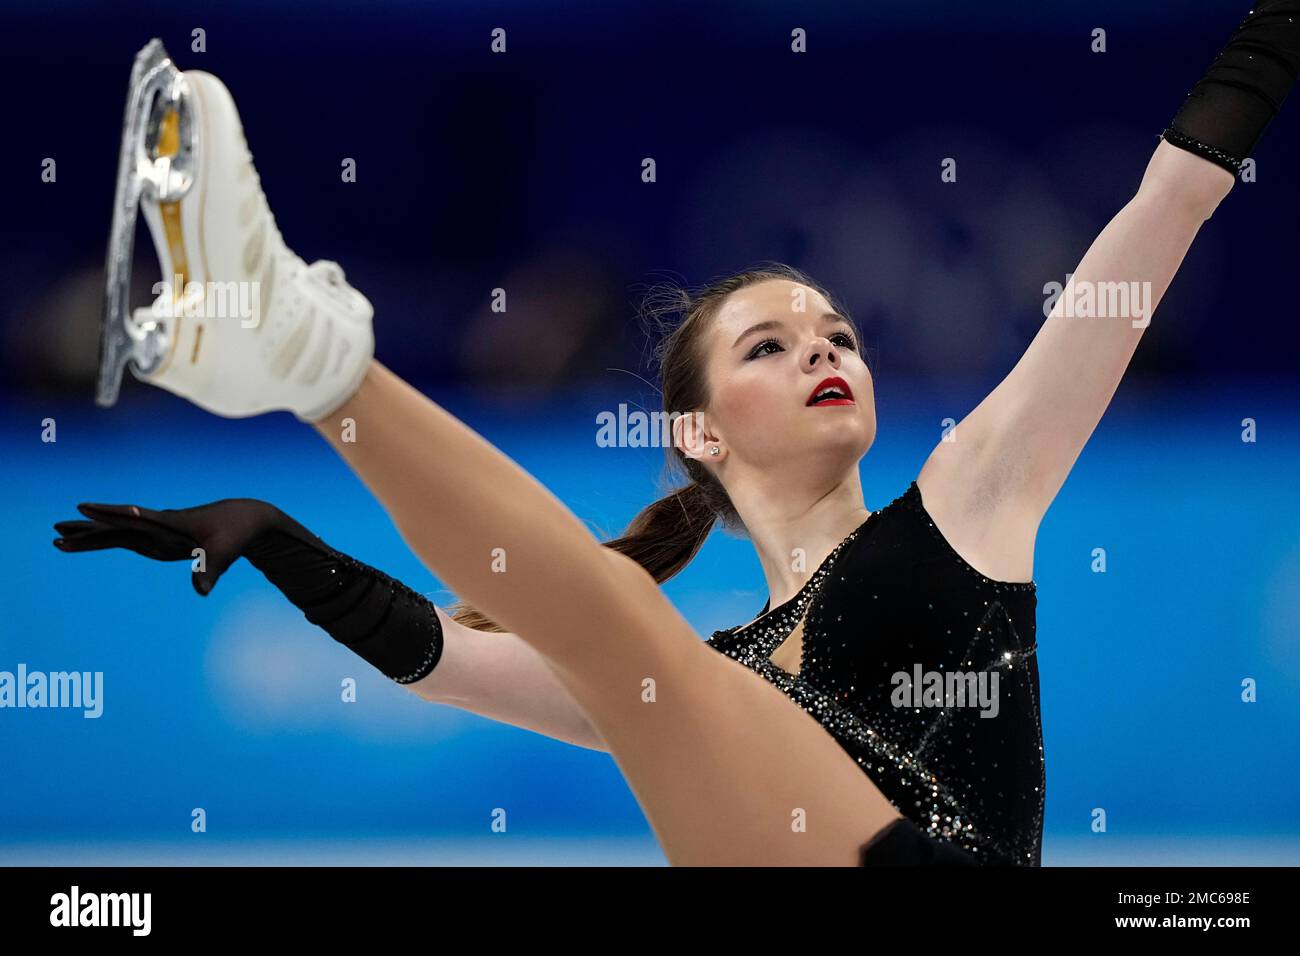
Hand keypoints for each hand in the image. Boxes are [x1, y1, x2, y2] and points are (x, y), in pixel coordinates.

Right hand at [53, 498, 285, 595]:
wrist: (245, 520)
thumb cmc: (235, 533)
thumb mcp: (224, 553)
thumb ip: (210, 570)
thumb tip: (200, 592)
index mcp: (170, 522)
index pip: (135, 516)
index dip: (109, 513)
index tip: (82, 506)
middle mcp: (158, 525)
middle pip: (116, 526)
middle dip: (87, 528)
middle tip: (55, 530)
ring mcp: (156, 532)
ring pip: (116, 533)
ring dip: (89, 536)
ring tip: (57, 538)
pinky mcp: (159, 540)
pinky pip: (125, 540)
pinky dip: (105, 542)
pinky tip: (86, 543)